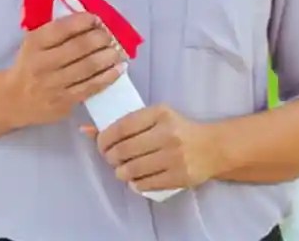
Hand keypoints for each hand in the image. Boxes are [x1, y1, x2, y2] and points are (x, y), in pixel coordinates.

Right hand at [3, 12, 125, 128]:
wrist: (13, 100)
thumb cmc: (30, 65)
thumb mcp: (35, 43)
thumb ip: (59, 31)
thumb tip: (93, 20)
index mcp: (34, 43)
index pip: (62, 28)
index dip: (84, 21)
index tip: (97, 19)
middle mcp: (42, 63)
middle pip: (79, 47)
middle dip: (101, 38)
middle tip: (111, 36)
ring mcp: (53, 85)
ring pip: (88, 67)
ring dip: (108, 56)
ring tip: (119, 50)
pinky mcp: (64, 102)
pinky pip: (91, 87)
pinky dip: (109, 76)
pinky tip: (119, 68)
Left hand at [82, 105, 217, 192]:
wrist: (213, 147)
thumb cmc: (179, 130)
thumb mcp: (155, 119)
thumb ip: (123, 124)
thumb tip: (85, 130)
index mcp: (160, 114)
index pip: (121, 127)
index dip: (104, 139)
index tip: (102, 145)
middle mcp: (167, 134)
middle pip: (122, 150)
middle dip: (110, 158)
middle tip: (113, 159)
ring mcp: (174, 156)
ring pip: (130, 170)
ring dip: (121, 173)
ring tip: (124, 170)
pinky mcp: (179, 175)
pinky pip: (144, 184)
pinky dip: (135, 184)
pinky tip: (138, 178)